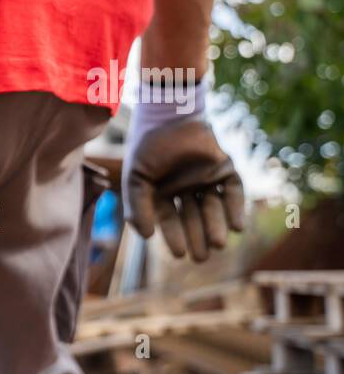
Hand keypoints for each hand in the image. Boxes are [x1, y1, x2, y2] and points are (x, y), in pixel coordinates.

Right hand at [122, 118, 244, 261]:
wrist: (169, 116)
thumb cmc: (147, 147)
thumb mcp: (136, 180)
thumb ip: (139, 207)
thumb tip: (146, 237)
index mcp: (163, 193)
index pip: (170, 220)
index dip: (174, 236)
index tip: (179, 254)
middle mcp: (186, 188)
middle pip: (194, 218)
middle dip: (198, 237)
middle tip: (202, 257)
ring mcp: (206, 178)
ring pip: (213, 207)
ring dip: (216, 226)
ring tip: (219, 244)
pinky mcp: (224, 168)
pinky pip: (233, 191)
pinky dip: (236, 208)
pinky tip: (238, 226)